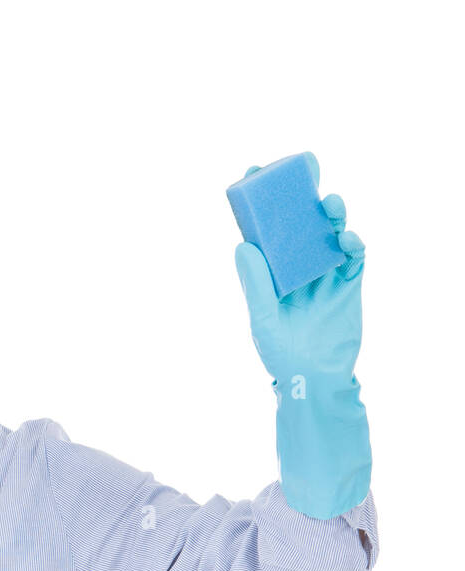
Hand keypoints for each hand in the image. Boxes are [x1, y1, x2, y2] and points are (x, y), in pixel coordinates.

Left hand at [234, 155, 364, 384]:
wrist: (315, 381)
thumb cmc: (281, 356)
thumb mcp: (263, 320)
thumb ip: (256, 284)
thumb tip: (242, 245)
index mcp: (272, 273)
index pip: (266, 230)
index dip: (262, 201)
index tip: (256, 171)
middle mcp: (298, 267)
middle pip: (300, 222)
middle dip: (302, 193)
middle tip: (304, 164)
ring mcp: (325, 273)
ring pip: (328, 232)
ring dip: (331, 214)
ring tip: (330, 203)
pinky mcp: (349, 284)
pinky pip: (352, 256)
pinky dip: (351, 243)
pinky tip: (346, 240)